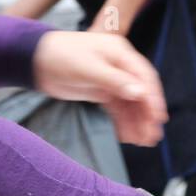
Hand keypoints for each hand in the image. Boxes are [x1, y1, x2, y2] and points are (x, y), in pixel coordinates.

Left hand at [32, 31, 165, 146]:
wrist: (38, 60)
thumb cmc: (62, 55)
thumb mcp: (89, 68)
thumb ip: (115, 81)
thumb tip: (139, 93)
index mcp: (121, 54)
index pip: (144, 77)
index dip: (153, 98)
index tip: (158, 117)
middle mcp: (120, 67)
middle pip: (140, 92)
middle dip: (147, 114)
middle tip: (152, 136)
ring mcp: (111, 80)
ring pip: (130, 104)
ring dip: (137, 122)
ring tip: (143, 141)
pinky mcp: (102, 92)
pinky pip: (117, 109)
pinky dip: (123, 122)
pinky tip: (128, 137)